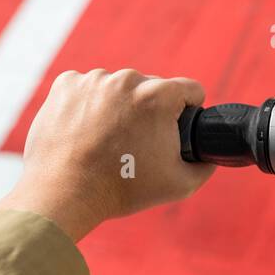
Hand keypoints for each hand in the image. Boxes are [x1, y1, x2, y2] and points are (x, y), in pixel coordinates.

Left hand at [0, 69, 215, 241]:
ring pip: (119, 87)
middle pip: (152, 88)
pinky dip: (89, 104)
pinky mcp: (65, 84)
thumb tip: (211, 155)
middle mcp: (126, 79)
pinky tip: (86, 129)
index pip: (190, 89)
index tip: (176, 129)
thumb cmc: (123, 189)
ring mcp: (93, 79)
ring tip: (108, 138)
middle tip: (136, 142)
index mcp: (158, 96)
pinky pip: (88, 87)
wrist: (64, 194)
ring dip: (119, 105)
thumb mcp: (180, 184)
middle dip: (150, 110)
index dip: (190, 110)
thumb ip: (206, 165)